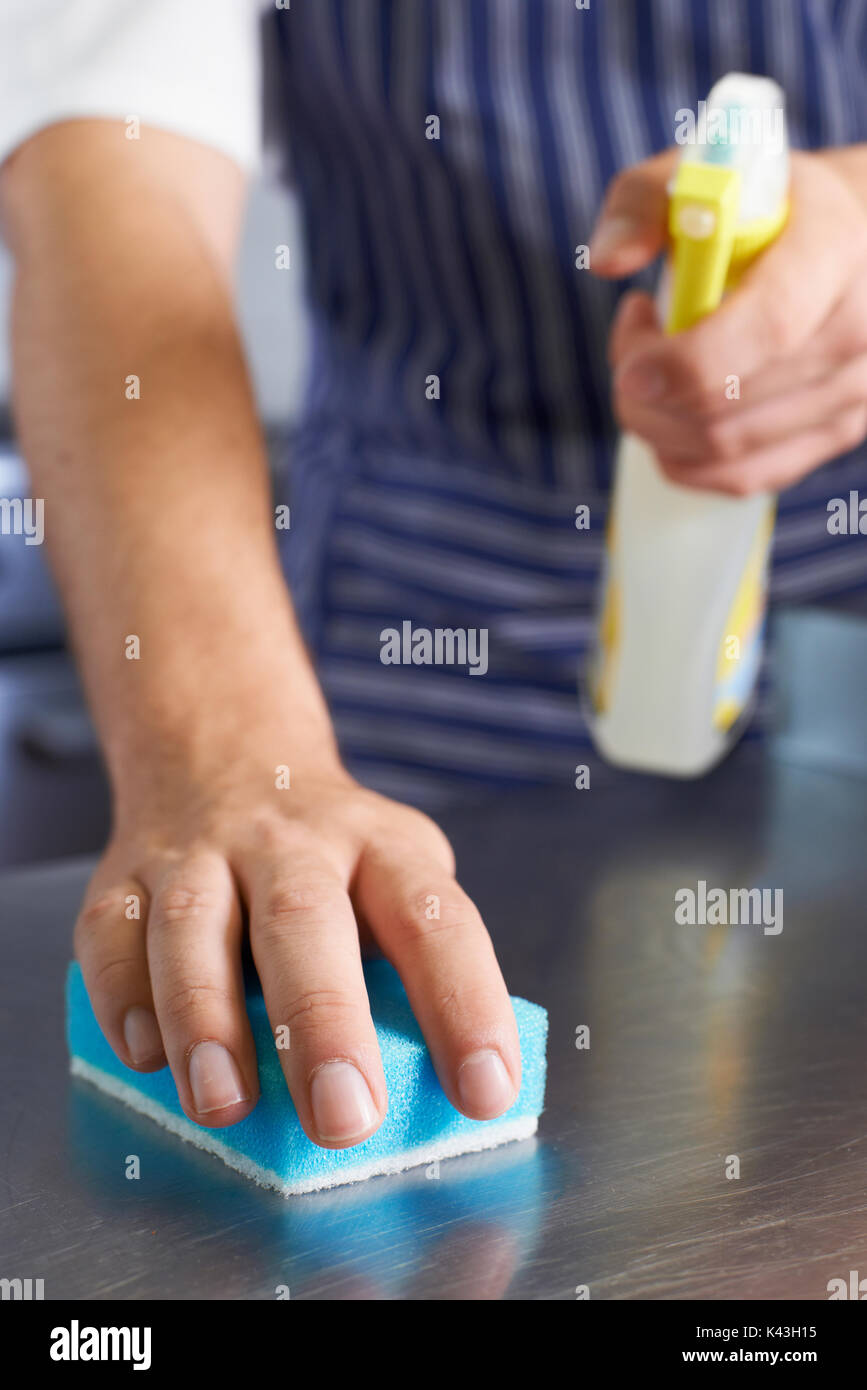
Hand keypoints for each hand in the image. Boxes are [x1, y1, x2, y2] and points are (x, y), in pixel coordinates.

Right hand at [74, 752, 519, 1146]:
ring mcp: (201, 854)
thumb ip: (404, 973)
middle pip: (304, 918)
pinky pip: (111, 934)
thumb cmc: (332, 859)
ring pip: (194, 924)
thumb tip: (426, 1093)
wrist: (227, 758)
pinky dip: (123, 998)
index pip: (434, 919)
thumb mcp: (394, 882)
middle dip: (323, 1021)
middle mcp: (291, 841)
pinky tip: (144, 1055)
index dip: (464, 1003)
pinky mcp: (124, 876)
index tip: (484, 1090)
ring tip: (226, 1103)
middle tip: (344, 1116)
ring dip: (205, 1017)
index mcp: (381, 846)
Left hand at [590, 149, 866, 494]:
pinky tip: (671, 413)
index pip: (766, 329)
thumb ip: (644, 201)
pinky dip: (684, 459)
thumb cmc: (769, 204)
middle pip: (727, 406)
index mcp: (834, 250)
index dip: (686, 363)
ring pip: (725, 450)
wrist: (857, 237)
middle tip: (631, 347)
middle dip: (647, 391)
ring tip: (651, 369)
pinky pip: (743, 478)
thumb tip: (606, 261)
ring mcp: (857, 392)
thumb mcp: (707, 174)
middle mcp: (859, 329)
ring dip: (658, 422)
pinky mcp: (840, 433)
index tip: (631, 366)